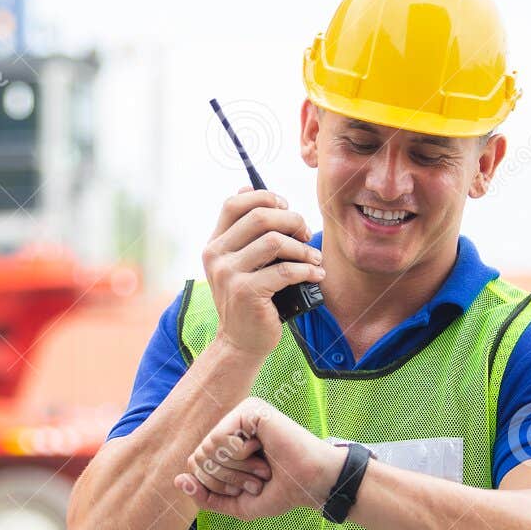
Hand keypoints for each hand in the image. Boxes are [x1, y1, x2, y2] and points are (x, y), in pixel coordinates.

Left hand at [174, 397, 345, 519]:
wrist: (312, 485)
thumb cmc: (279, 492)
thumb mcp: (236, 503)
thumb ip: (205, 496)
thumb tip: (178, 479)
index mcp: (227, 441)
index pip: (195, 465)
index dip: (216, 485)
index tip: (247, 487)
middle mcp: (231, 424)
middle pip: (198, 457)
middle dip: (226, 479)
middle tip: (257, 478)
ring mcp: (240, 414)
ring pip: (208, 448)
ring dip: (236, 469)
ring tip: (262, 466)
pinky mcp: (249, 410)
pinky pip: (220, 438)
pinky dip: (241, 455)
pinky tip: (263, 450)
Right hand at [202, 188, 324, 359]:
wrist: (240, 342)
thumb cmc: (250, 299)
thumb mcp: (240, 262)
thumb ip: (244, 232)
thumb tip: (248, 188)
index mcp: (214, 244)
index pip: (234, 203)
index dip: (264, 198)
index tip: (285, 209)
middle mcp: (216, 256)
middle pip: (260, 216)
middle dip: (292, 220)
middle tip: (307, 235)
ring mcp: (228, 274)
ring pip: (275, 241)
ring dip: (303, 248)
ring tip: (314, 259)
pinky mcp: (246, 293)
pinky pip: (285, 270)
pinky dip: (307, 270)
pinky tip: (316, 275)